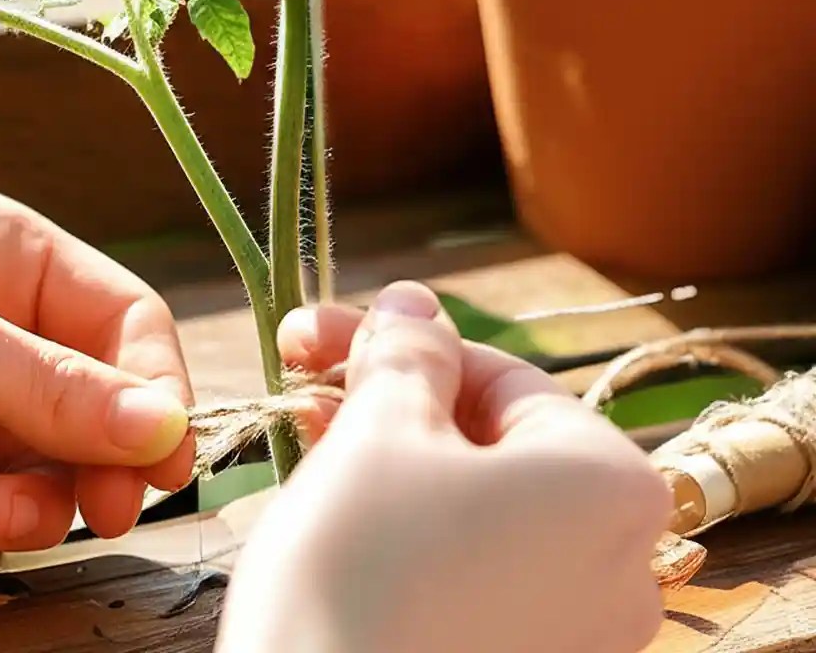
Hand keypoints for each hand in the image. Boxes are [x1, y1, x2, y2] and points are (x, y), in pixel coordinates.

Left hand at [0, 185, 193, 574]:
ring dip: (28, 507)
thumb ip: (52, 388)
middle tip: (99, 512)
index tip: (164, 463)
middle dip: (94, 464)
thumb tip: (167, 429)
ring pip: (45, 475)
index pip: (123, 323)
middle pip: (96, 409)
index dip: (155, 390)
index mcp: (1, 255)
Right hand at [217, 282, 670, 652]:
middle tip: (306, 380)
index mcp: (608, 481)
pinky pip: (471, 572)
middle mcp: (618, 561)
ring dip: (391, 460)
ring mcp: (576, 629)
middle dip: (389, 401)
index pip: (502, 376)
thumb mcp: (379, 431)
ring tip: (308, 442)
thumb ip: (405, 351)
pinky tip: (340, 513)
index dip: (400, 342)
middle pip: (489, 443)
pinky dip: (411, 531)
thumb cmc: (360, 566)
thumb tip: (414, 304)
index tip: (322, 331)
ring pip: (475, 508)